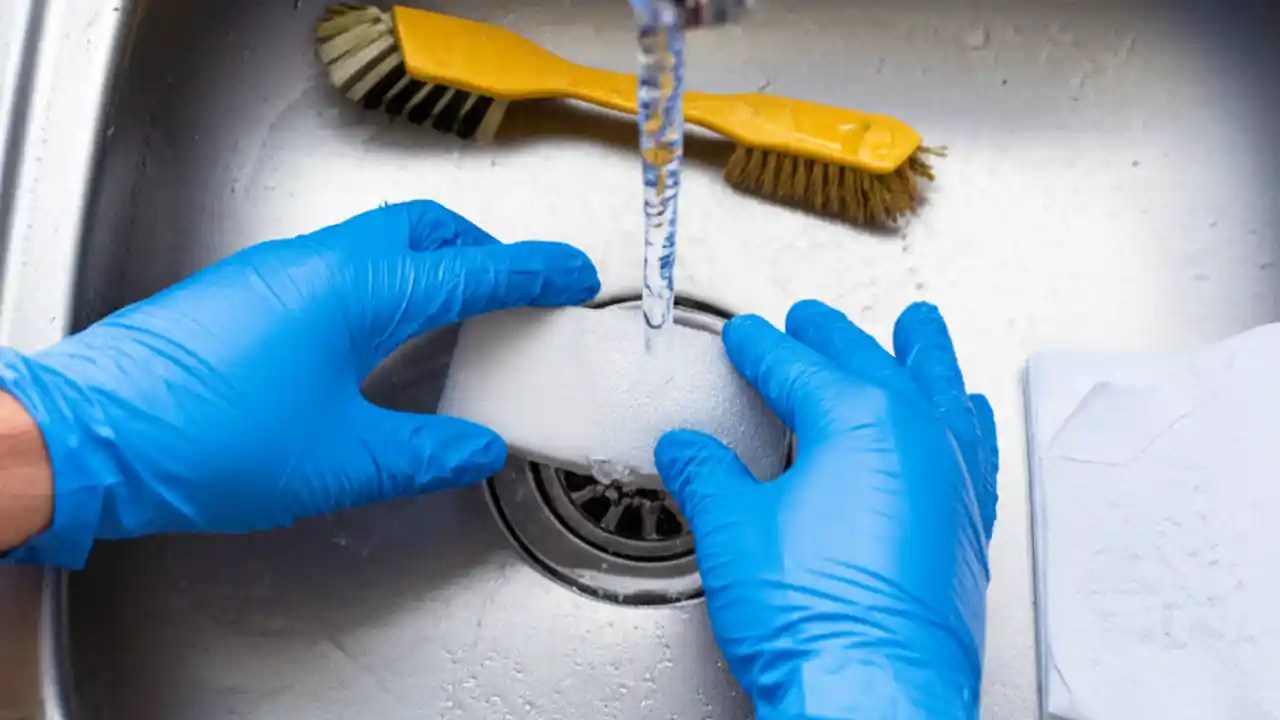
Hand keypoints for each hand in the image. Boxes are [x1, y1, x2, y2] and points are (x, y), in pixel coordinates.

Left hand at [0, 201, 598, 567]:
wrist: (91, 437)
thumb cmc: (205, 440)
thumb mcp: (339, 461)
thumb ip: (423, 454)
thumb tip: (476, 449)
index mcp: (358, 291)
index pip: (471, 270)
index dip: (533, 272)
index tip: (573, 273)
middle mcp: (318, 264)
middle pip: (424, 229)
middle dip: (480, 250)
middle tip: (516, 287)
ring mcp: (276, 272)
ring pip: (377, 242)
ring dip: (429, 265)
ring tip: (457, 312)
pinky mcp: (248, 293)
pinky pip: (338, 265)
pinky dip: (383, 284)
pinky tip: (380, 335)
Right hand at [655, 301, 997, 719]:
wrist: (873, 697)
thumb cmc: (813, 618)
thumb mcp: (732, 531)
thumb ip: (707, 476)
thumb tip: (686, 450)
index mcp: (856, 419)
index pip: (796, 366)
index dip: (761, 348)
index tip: (747, 337)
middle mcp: (916, 438)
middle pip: (868, 363)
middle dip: (831, 337)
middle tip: (807, 320)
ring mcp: (951, 480)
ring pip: (940, 393)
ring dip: (922, 356)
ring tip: (918, 328)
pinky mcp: (968, 525)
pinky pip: (976, 450)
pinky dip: (967, 421)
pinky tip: (966, 413)